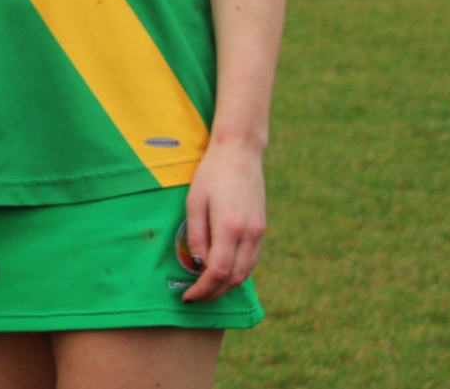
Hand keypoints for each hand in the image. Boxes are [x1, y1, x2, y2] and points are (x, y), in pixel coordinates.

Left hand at [179, 140, 266, 302]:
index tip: (188, 296)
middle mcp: (249, 234)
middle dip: (214, 293)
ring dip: (226, 286)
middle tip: (195, 298)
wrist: (239, 153)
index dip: (202, 290)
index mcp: (230, 228)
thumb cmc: (211, 174)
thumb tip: (198, 265)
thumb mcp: (194, 202)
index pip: (217, 272)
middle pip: (234, 278)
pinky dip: (236, 272)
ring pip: (245, 272)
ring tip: (206, 289)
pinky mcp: (261, 229)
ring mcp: (259, 232)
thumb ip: (197, 236)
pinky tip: (222, 272)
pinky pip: (251, 260)